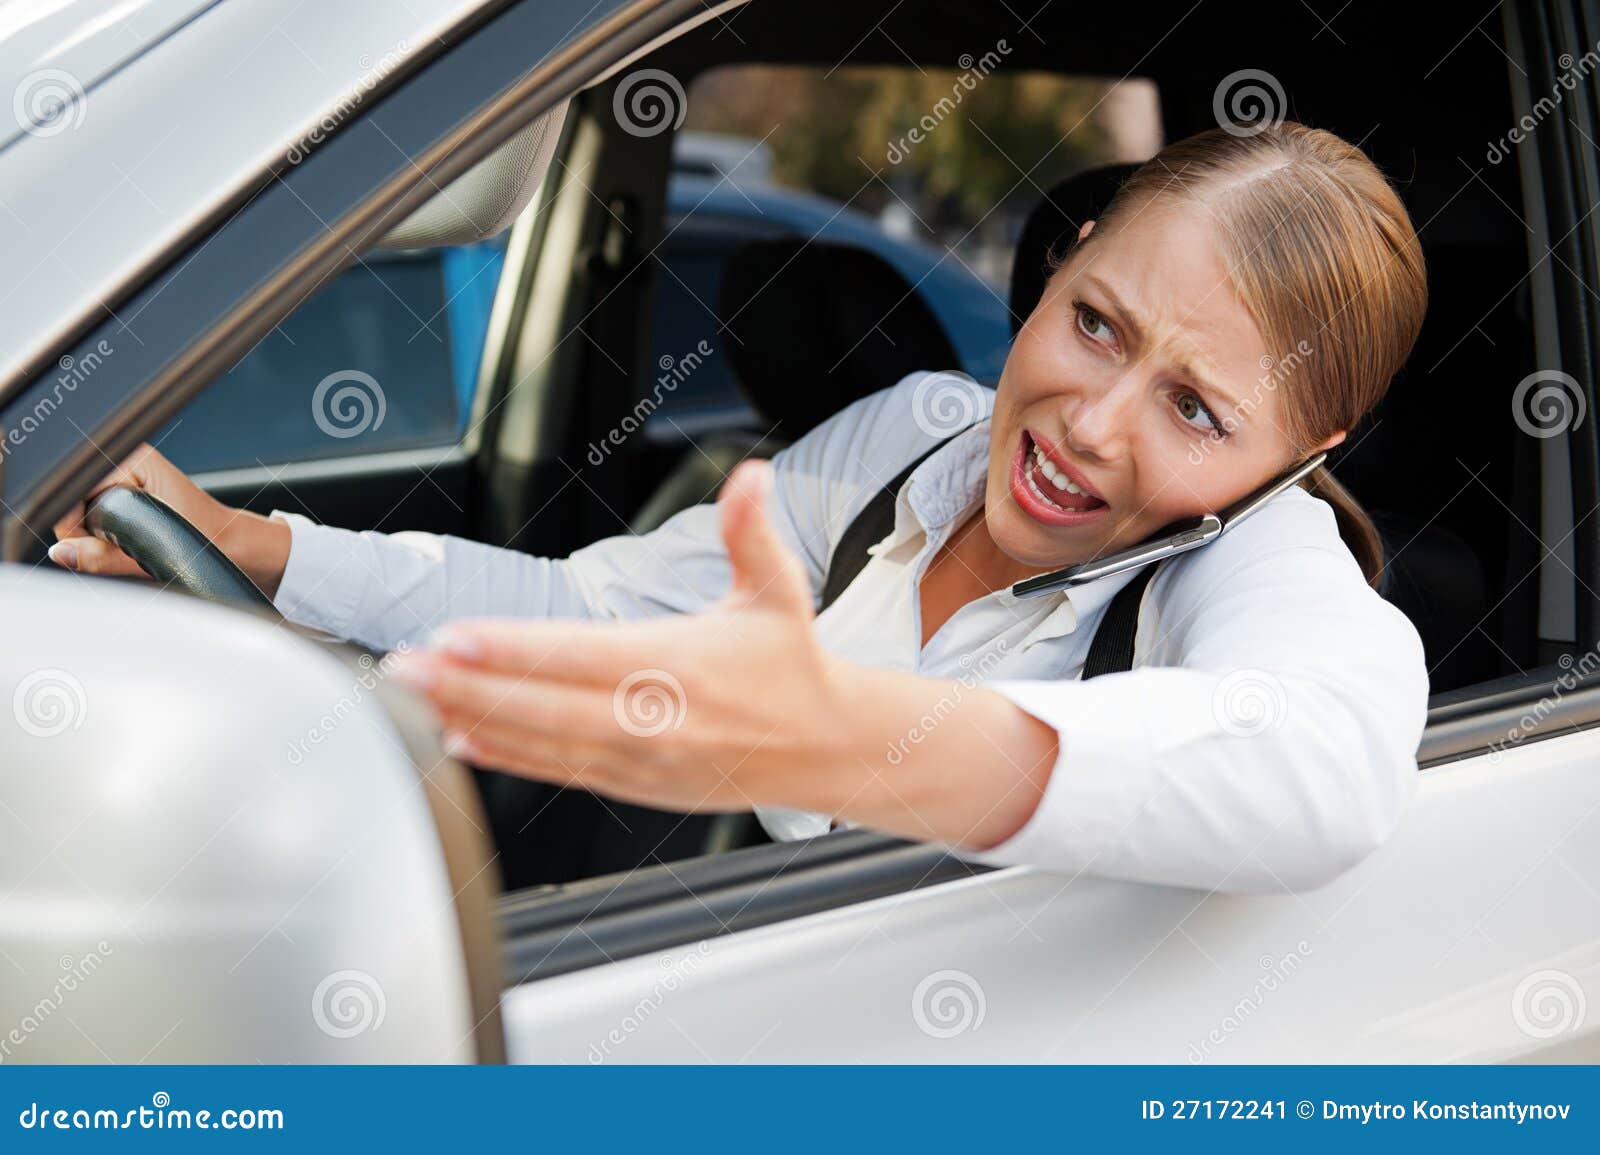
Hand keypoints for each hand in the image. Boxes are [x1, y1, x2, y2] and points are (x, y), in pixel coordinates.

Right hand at [49, 442, 291, 597]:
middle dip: (85, 531)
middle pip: (75, 499)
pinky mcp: (130, 484)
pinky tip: (126, 537)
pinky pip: (97, 509)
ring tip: (128, 544)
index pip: (73, 491)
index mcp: (134, 459)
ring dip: (95, 532)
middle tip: (115, 550)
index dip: (73, 526)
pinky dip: (103, 530)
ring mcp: (129, 468)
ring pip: (83, 507)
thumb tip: (61, 553)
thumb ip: (100, 555)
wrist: (233, 542)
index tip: (85, 549)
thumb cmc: (207, 540)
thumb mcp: (150, 553)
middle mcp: (130, 457)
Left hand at [389, 459, 855, 813]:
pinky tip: (462, 738)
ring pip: (540, 743)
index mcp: (679, 667)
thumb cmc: (789, 666)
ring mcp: (639, 760)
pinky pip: (557, 772)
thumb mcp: (777, 590)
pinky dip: (506, 756)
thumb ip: (750, 530)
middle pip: (543, 706)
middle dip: (466, 687)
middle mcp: (653, 720)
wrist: (822, 748)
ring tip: (414, 699)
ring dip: (473, 719)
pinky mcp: (632, 785)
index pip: (579, 655)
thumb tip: (749, 475)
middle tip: (403, 669)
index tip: (455, 636)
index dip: (513, 649)